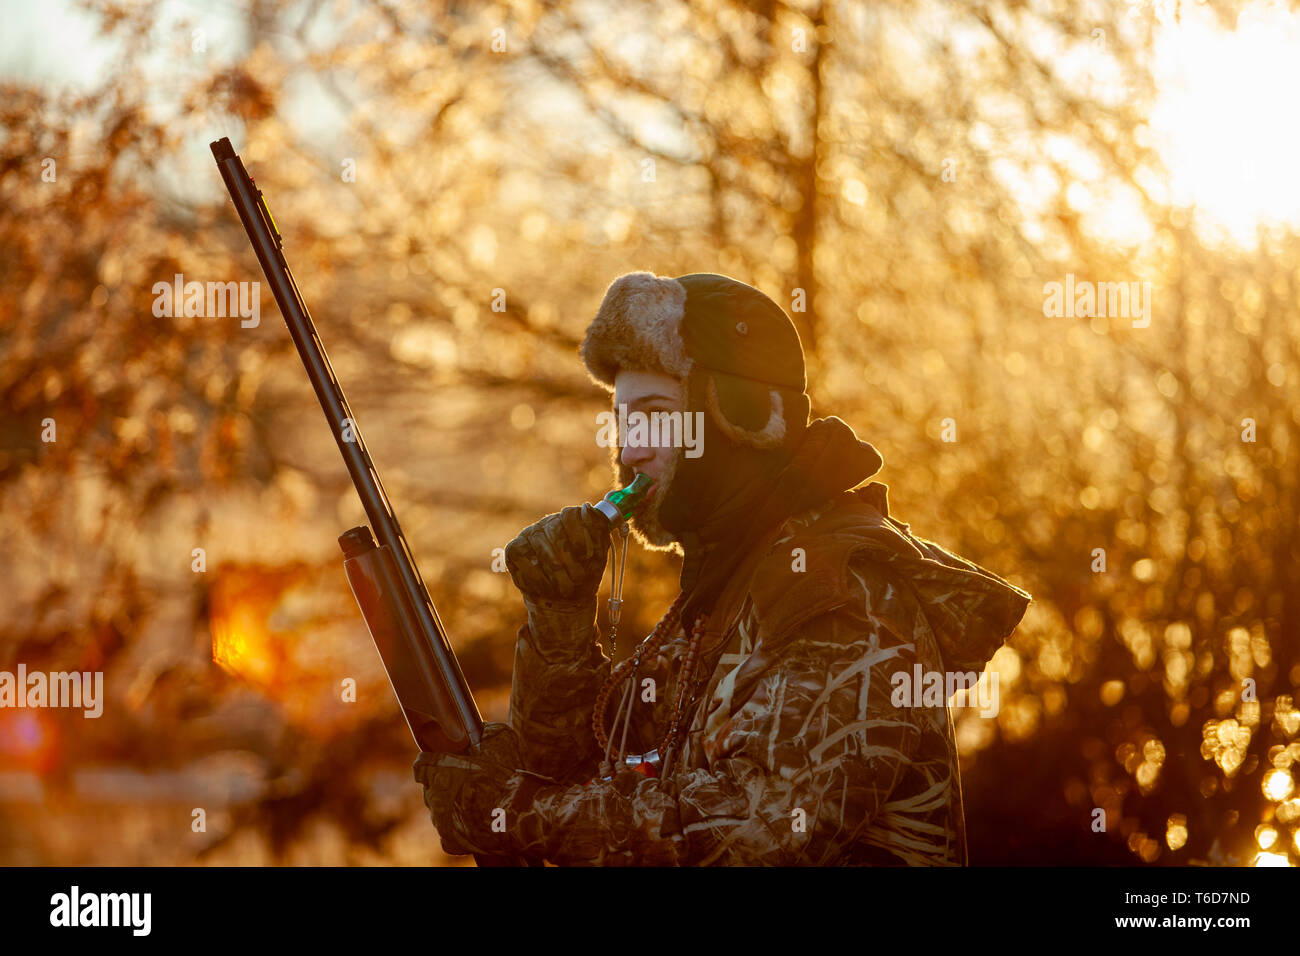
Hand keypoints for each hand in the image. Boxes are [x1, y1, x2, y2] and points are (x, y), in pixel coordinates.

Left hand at [413, 723, 528, 856]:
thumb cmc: (509, 775)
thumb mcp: (500, 737)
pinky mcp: (450, 841)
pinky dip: (455, 826)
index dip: (433, 761)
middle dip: (444, 783)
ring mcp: (441, 821)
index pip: (422, 765)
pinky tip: (470, 819)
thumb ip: (480, 731)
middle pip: (431, 788)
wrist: (521, 814)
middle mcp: (434, 797)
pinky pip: (446, 832)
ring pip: (439, 809)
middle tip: (467, 780)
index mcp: (439, 771)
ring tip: (474, 801)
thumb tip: (475, 728)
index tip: (444, 760)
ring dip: (451, 804)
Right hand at [504, 503, 611, 602]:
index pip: (571, 515)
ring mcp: (529, 534)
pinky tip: (547, 589)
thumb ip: (597, 531)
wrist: (564, 601)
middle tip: (578, 579)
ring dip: (556, 572)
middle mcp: (548, 523)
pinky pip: (523, 558)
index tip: (587, 556)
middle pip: (556, 530)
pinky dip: (538, 578)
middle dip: (569, 559)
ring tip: (566, 589)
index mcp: (570, 520)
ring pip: (540, 544)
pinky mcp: (514, 550)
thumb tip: (586, 507)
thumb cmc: (584, 575)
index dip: (579, 536)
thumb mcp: (598, 556)